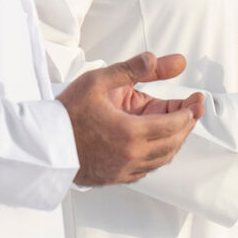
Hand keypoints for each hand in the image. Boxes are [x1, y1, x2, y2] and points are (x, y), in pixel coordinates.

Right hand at [59, 53, 204, 186]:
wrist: (40, 144)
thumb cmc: (66, 113)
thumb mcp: (98, 81)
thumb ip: (132, 69)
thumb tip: (160, 58)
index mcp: (130, 133)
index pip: (174, 125)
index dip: (189, 112)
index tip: (196, 101)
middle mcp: (130, 156)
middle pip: (173, 144)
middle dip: (187, 126)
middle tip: (193, 110)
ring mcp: (123, 171)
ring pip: (161, 159)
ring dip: (174, 142)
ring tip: (178, 124)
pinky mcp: (114, 178)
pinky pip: (146, 170)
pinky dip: (157, 156)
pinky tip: (153, 143)